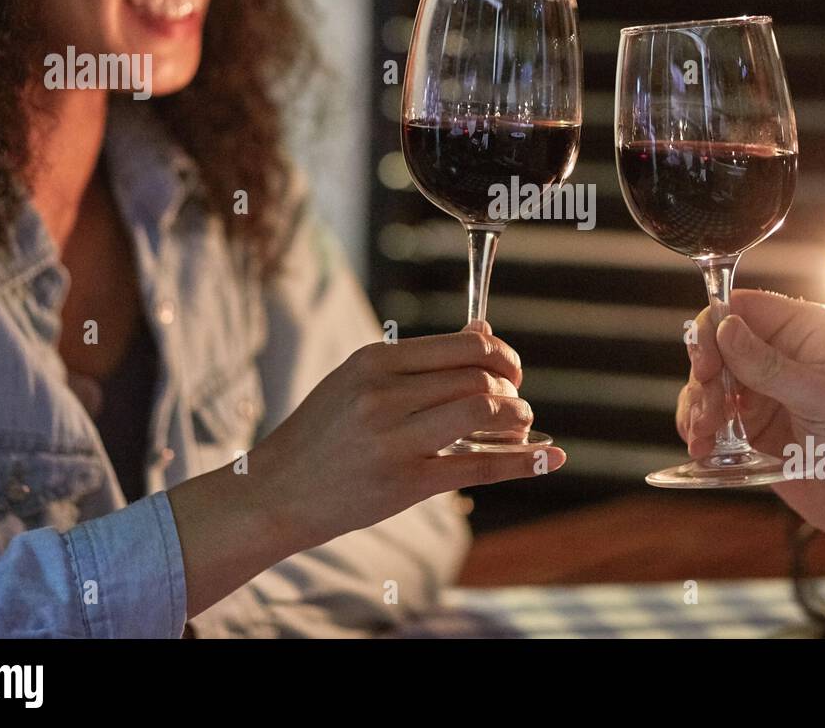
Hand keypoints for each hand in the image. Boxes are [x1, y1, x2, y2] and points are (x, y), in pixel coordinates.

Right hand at [253, 320, 564, 551]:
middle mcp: (384, 394)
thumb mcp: (358, 380)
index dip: (501, 356)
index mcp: (374, 361)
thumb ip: (420, 360)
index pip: (464, 346)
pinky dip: (523, 461)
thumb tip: (484, 330)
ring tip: (518, 426)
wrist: (274, 492)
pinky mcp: (405, 483)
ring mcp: (394, 439)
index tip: (511, 369)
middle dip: (511, 389)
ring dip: (517, 418)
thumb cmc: (321, 434)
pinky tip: (550, 456)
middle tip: (516, 403)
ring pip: (483, 412)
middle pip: (478, 378)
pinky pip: (478, 466)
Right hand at [677, 290, 824, 544]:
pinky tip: (703, 449)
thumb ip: (770, 366)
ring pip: (708, 384)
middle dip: (704, 376)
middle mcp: (780, 356)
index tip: (705, 362)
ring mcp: (763, 392)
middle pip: (716, 345)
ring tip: (705, 436)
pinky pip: (711, 419)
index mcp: (805, 332)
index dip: (715, 326)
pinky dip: (699, 431)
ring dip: (697, 407)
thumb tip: (725, 329)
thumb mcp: (824, 399)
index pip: (744, 307)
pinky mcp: (752, 428)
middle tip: (708, 410)